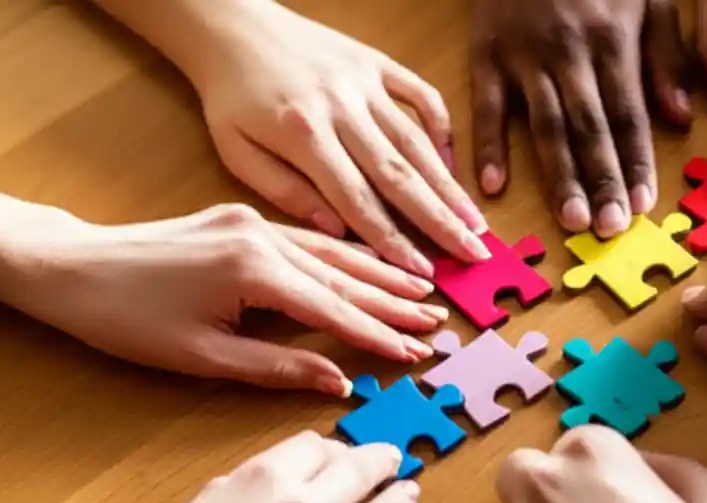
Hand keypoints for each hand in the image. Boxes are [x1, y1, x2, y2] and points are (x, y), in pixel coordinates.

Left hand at [14, 203, 443, 394]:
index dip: (379, 334)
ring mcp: (250, 221)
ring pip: (331, 250)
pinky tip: (370, 263)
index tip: (417, 353)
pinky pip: (307, 238)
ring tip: (422, 290)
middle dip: (394, 300)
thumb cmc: (126, 320)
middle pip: (344, 272)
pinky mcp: (238, 218)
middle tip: (438, 321)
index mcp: (253, 270)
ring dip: (378, 272)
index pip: (335, 307)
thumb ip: (277, 366)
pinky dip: (344, 254)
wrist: (70, 268)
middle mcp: (260, 236)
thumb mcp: (202, 357)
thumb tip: (338, 382)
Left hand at [184, 1, 487, 275]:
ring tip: (475, 222)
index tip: (422, 272)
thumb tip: (336, 231)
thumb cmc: (230, 97)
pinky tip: (452, 163)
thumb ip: (284, 191)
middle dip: (440, 220)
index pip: (358, 201)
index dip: (393, 240)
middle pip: (401, 176)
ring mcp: (364, 83)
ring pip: (417, 143)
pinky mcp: (376, 63)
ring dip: (450, 186)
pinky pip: (421, 95)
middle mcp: (342, 108)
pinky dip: (441, 128)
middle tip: (474, 254)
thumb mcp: (236, 151)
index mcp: (303, 135)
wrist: (231, 26)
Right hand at [471, 0, 690, 237]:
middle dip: (602, 180)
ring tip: (570, 219)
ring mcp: (524, 56)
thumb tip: (682, 119)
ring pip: (545, 125)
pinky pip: (487, 107)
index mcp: (612, 40)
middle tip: (610, 229)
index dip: (637, 162)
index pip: (629, 114)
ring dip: (558, 176)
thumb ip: (665, 56)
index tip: (645, 205)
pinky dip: (488, 146)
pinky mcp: (486, 54)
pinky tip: (492, 186)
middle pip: (589, 128)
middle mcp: (569, 54)